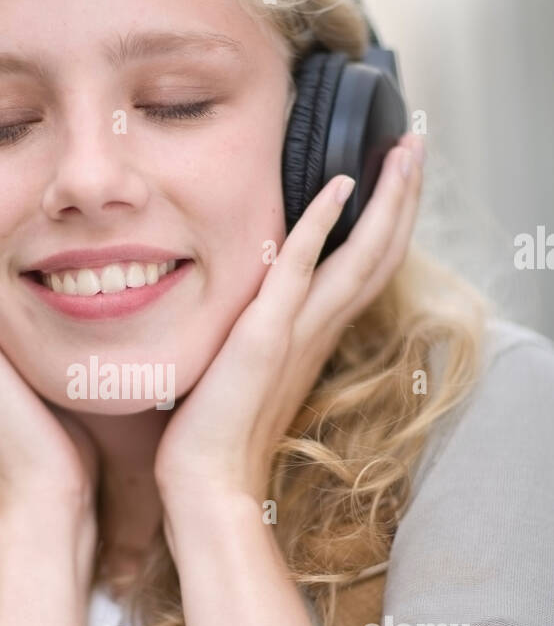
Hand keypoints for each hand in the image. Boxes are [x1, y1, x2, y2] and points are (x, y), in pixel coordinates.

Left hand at [154, 133, 424, 510]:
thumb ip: (261, 336)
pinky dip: (322, 224)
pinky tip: (338, 186)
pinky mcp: (266, 334)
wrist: (207, 481)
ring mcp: (298, 331)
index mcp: (315, 337)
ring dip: (387, 199)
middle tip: (418, 144)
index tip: (396, 177)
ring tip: (404, 152)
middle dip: (404, 196)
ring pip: (361, 255)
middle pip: (381, 253)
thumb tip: (255, 312)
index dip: (388, 222)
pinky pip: (300, 267)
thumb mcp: (247, 371)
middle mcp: (319, 330)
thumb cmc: (217, 434)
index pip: (366, 268)